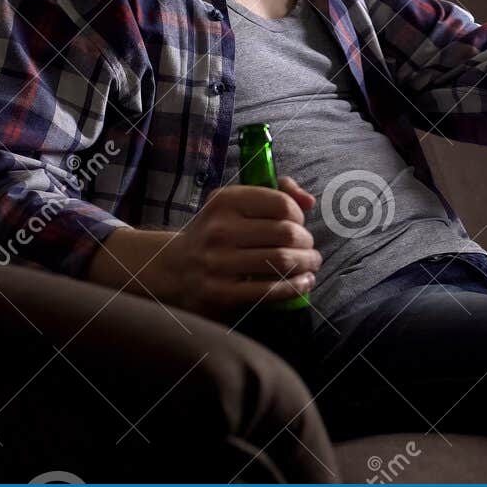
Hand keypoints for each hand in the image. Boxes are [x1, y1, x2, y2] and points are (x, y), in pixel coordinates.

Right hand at [92, 177, 319, 318]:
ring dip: (307, 264)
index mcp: (225, 201)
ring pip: (282, 261)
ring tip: (312, 264)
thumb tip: (310, 201)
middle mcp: (220, 229)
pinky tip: (303, 282)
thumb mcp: (236, 204)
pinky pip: (270, 290)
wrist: (174, 269)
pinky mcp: (221, 293)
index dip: (300, 216)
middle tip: (309, 249)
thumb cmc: (216, 233)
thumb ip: (276, 192)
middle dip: (307, 242)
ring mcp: (218, 263)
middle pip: (287, 233)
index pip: (281, 203)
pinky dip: (296, 286)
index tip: (299, 225)